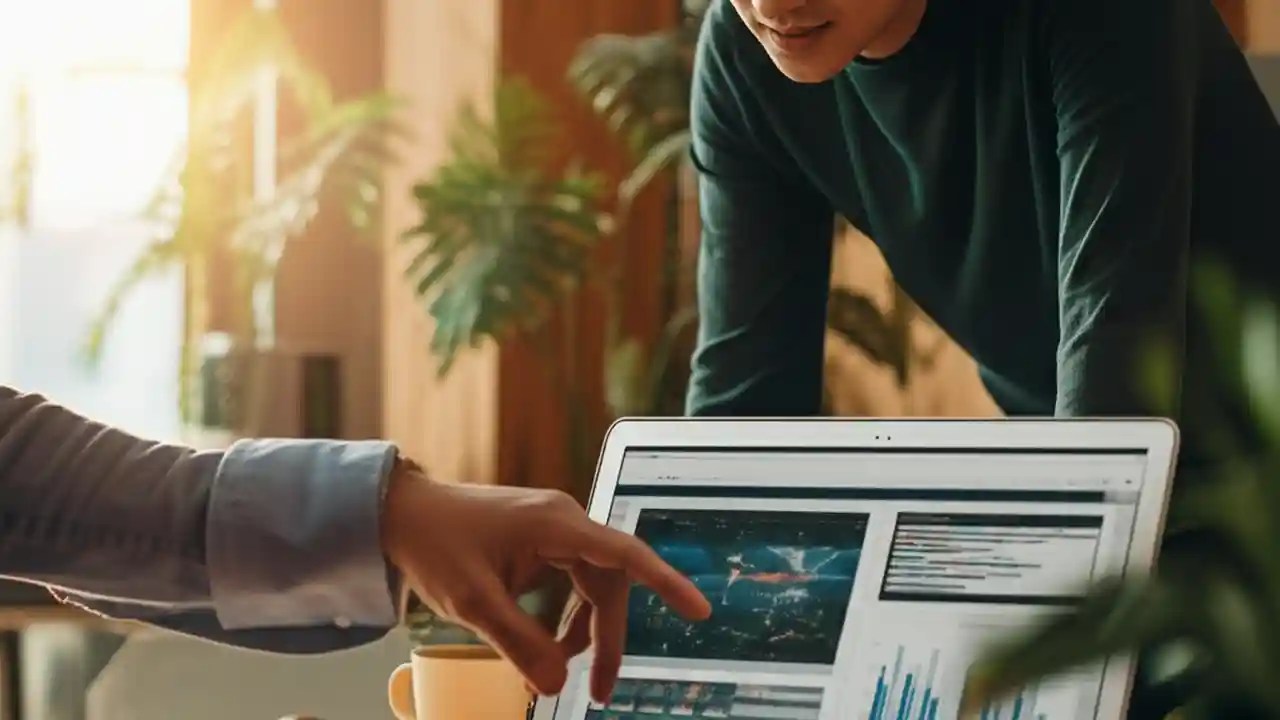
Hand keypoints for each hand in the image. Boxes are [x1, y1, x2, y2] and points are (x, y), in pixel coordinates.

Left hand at [380, 459, 711, 701]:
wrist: (400, 514)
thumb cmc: (433, 546)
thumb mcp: (473, 604)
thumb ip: (517, 644)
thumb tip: (556, 685)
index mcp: (555, 525)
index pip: (625, 555)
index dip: (665, 582)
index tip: (698, 609)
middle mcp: (563, 521)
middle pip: (609, 584)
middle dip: (607, 638)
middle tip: (598, 692)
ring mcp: (553, 529)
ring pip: (593, 586)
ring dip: (587, 632)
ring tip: (570, 678)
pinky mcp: (541, 540)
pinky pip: (573, 582)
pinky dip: (569, 618)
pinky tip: (551, 648)